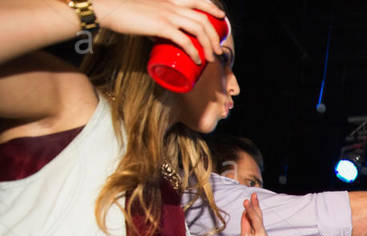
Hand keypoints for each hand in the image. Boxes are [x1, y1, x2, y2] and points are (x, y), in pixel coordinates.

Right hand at [97, 1, 228, 63]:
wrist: (108, 8)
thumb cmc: (123, 12)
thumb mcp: (145, 14)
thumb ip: (155, 24)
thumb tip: (158, 37)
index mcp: (168, 0)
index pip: (196, 0)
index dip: (211, 7)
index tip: (221, 16)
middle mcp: (171, 4)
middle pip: (203, 19)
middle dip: (215, 36)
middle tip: (217, 49)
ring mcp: (167, 14)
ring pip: (199, 29)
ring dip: (208, 45)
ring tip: (210, 58)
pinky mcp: (161, 26)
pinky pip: (185, 41)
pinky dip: (194, 52)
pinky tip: (197, 60)